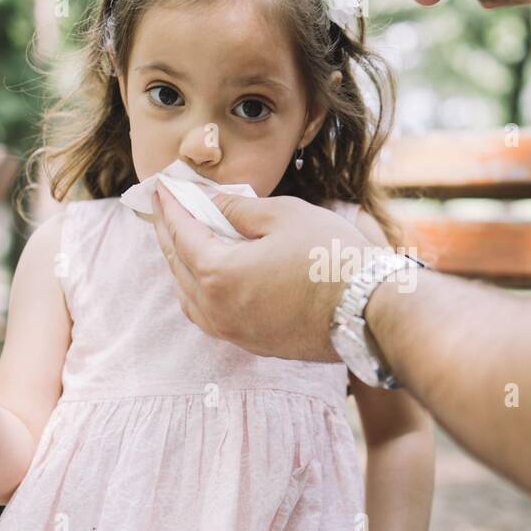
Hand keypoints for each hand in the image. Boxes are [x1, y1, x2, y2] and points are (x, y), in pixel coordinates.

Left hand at [149, 185, 372, 360]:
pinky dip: (200, 293)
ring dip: (181, 267)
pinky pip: (210, 317)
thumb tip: (212, 202)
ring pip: (188, 298)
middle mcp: (216, 309)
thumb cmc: (330, 257)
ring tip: (184, 242)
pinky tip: (210, 278)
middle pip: (177, 266)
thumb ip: (238, 208)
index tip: (161, 187)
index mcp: (218, 274)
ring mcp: (234, 332)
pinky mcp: (253, 344)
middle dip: (169, 233)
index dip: (171, 206)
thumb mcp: (283, 215)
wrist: (368, 310)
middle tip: (165, 209)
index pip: (181, 233)